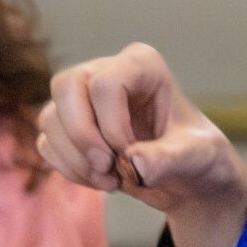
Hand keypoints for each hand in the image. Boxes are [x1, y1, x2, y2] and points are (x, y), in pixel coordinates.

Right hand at [39, 42, 246, 246]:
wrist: (188, 181)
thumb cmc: (199, 157)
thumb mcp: (199, 157)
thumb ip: (171, 159)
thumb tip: (136, 164)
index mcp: (141, 65)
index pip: (104, 83)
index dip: (112, 127)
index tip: (133, 154)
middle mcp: (106, 73)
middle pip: (65, 87)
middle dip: (81, 137)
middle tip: (107, 167)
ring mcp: (83, 100)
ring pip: (50, 119)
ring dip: (76, 160)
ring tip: (111, 180)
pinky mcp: (68, 127)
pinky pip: (47, 144)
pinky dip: (69, 169)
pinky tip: (100, 180)